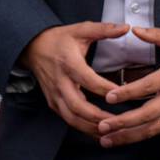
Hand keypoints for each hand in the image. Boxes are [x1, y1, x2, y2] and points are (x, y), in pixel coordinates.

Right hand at [19, 21, 130, 137]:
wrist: (32, 48)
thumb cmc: (60, 39)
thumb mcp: (81, 29)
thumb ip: (104, 29)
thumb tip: (127, 27)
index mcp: (69, 64)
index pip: (89, 80)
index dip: (107, 89)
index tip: (125, 93)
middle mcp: (60, 83)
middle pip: (78, 106)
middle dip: (99, 117)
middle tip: (120, 121)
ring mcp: (55, 96)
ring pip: (72, 118)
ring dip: (91, 127)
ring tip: (113, 132)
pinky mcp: (53, 103)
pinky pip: (69, 120)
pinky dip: (84, 128)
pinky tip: (101, 132)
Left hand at [95, 27, 159, 146]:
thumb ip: (158, 35)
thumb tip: (134, 29)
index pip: (147, 87)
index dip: (127, 93)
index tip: (108, 97)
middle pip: (146, 114)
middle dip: (122, 122)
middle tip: (102, 125)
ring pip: (151, 129)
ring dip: (128, 136)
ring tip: (107, 140)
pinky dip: (142, 137)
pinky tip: (125, 139)